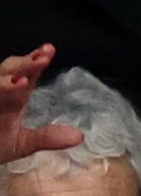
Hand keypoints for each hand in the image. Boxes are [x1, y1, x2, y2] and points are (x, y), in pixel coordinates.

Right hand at [0, 46, 82, 164]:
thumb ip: (46, 138)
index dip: (36, 62)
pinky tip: (6, 88)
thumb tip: (79, 137)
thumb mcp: (20, 144)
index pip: (26, 74)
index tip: (48, 51)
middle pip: (7, 73)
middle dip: (23, 65)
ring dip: (4, 82)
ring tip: (20, 82)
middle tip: (41, 60)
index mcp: (13, 97)